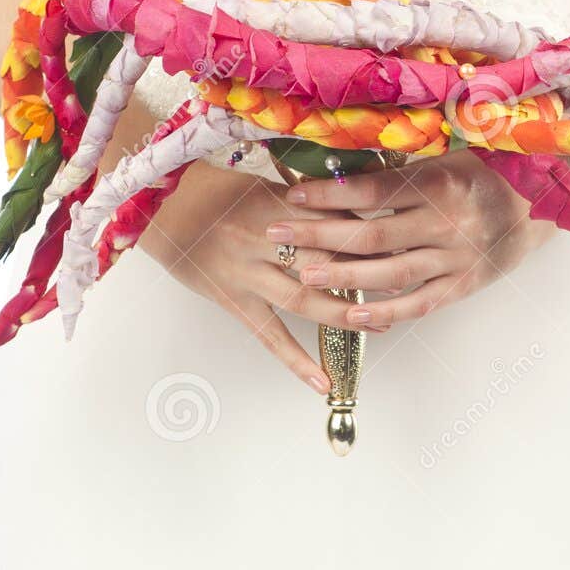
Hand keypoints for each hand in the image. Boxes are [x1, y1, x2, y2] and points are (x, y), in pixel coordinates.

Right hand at [139, 160, 385, 391]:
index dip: (371, 235)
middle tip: (407, 282)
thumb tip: (354, 213)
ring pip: (306, 299)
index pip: (335, 221)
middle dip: (369, 273)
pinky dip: (297, 362)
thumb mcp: (264, 186)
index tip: (405, 241)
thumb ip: (306, 203)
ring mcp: (247, 274)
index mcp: (277, 205)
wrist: (161, 207)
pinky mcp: (234, 301)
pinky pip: (270, 336)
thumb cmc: (214, 192)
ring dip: (346, 315)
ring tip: (382, 325)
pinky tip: (323, 384)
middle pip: (327, 260)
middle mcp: (264, 239)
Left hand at [265, 151, 547, 328]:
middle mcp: (449, 222)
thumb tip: (342, 169)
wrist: (548, 197)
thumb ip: (404, 167)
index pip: (373, 191)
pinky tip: (356, 314)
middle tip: (278, 235)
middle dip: (320, 235)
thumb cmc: (491, 168)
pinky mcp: (467, 283)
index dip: (329, 194)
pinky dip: (388, 311)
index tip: (292, 194)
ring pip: (392, 273)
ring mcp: (458, 257)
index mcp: (442, 182)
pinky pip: (422, 302)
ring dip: (345, 276)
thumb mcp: (451, 154)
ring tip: (305, 274)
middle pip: (373, 235)